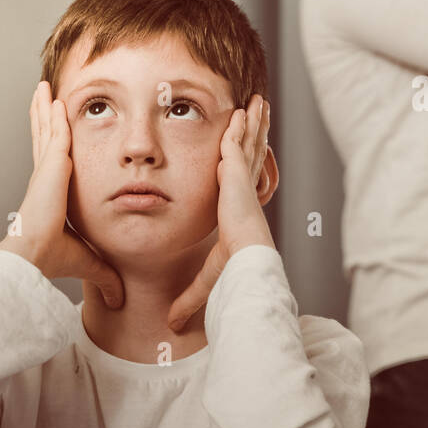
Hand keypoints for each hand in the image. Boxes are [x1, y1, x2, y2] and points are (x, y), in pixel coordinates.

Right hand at [0, 81, 124, 308]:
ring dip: (45, 109)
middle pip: (45, 138)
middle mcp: (45, 178)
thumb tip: (121, 299)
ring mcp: (45, 169)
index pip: (53, 162)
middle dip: (45, 117)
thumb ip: (105, 272)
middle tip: (44, 96)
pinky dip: (53, 114)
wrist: (33, 257)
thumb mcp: (88, 259)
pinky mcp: (50, 166)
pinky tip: (55, 97)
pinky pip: (54, 132)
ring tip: (44, 87)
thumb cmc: (53, 260)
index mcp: (51, 194)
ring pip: (45, 130)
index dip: (52, 143)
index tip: (55, 129)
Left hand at [167, 95, 274, 332]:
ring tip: (256, 103)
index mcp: (238, 209)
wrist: (248, 264)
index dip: (243, 162)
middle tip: (256, 113)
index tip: (242, 149)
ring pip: (249, 144)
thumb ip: (188, 297)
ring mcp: (243, 181)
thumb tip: (170, 325)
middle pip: (250, 154)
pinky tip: (242, 110)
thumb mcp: (206, 280)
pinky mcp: (238, 175)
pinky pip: (239, 143)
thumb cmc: (236, 273)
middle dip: (255, 133)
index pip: (240, 179)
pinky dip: (243, 126)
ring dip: (253, 123)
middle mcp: (243, 191)